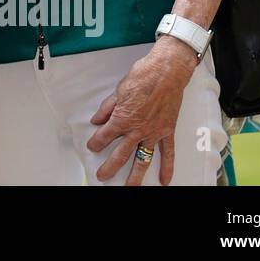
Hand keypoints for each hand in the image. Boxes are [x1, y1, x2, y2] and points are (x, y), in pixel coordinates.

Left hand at [86, 37, 198, 184]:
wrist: (166, 73)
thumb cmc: (142, 77)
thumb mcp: (118, 91)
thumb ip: (107, 109)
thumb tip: (96, 120)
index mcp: (122, 118)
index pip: (104, 136)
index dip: (96, 142)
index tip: (92, 147)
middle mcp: (137, 130)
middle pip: (121, 154)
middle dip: (110, 167)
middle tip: (103, 176)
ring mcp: (153, 133)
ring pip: (143, 159)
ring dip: (136, 175)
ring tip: (129, 187)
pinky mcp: (167, 131)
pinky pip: (167, 153)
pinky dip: (167, 167)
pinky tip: (164, 180)